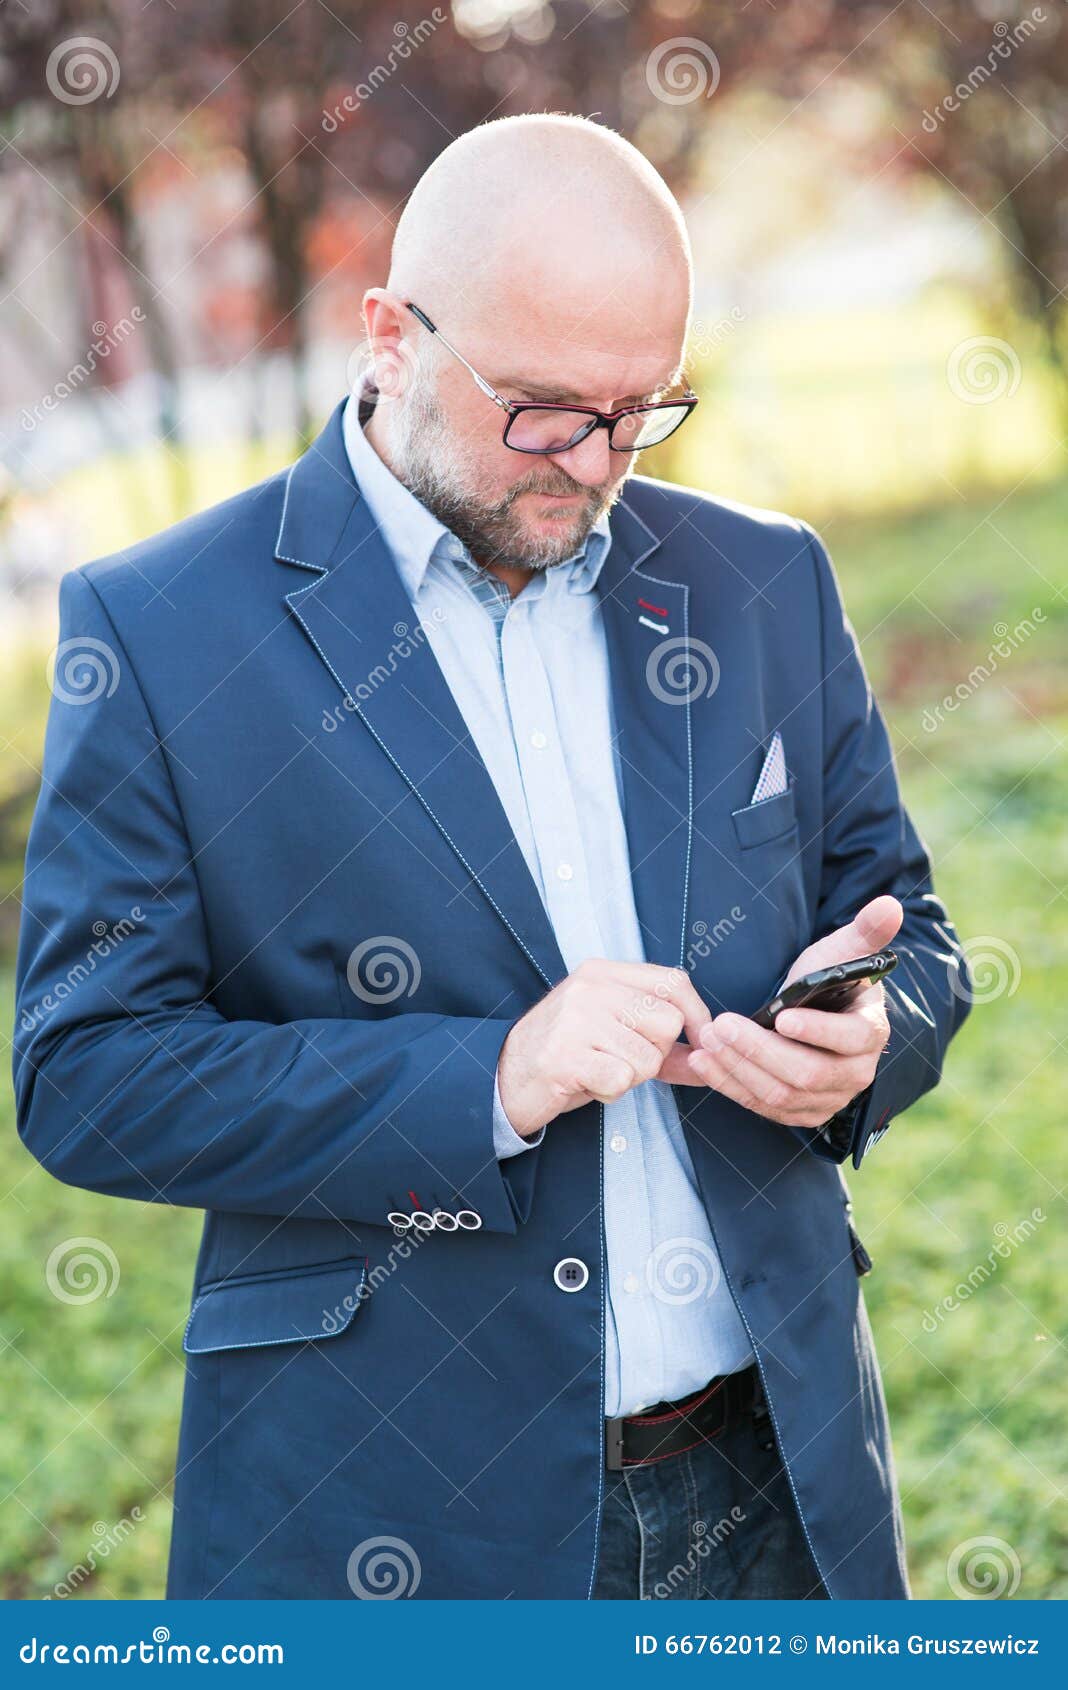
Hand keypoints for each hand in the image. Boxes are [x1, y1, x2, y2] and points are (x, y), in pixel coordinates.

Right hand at [496, 958, 713, 1136]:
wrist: (503, 1077)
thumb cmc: (565, 1054)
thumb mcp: (610, 1031)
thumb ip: (659, 1039)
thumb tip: (711, 1052)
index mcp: (602, 972)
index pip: (673, 982)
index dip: (696, 1015)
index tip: (698, 1042)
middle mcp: (590, 988)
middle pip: (667, 1023)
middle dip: (654, 1053)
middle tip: (619, 1060)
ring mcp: (576, 1019)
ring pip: (647, 1058)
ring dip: (629, 1078)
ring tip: (597, 1071)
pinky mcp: (565, 1056)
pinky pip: (621, 1081)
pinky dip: (609, 1093)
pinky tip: (585, 1083)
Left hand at [673, 895, 902, 1128]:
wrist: (813, 1016)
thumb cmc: (827, 982)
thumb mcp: (840, 953)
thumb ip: (864, 931)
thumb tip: (890, 904)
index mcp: (870, 1033)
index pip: (850, 1039)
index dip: (817, 1031)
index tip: (781, 1017)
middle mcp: (855, 1074)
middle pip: (806, 1073)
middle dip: (759, 1050)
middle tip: (722, 1024)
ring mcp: (827, 1099)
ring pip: (780, 1094)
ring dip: (738, 1068)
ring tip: (708, 1039)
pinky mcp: (799, 1113)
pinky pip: (763, 1107)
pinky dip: (729, 1085)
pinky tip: (702, 1062)